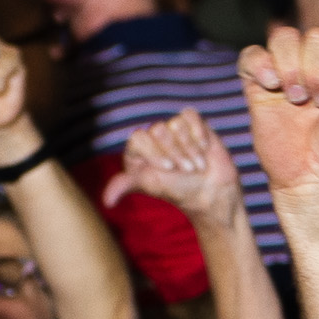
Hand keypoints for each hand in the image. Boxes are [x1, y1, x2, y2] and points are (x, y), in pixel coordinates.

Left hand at [100, 109, 244, 228]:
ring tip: (197, 164)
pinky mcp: (193, 123)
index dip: (155, 153)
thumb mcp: (149, 186)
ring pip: (176, 124)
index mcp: (138, 147)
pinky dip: (198, 132)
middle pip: (158, 130)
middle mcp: (154, 135)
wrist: (211, 193)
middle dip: (176, 153)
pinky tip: (204, 147)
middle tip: (186, 170)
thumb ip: (124, 185)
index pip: (139, 137)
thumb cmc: (178, 190)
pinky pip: (190, 116)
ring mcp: (174, 128)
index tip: (169, 169)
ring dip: (190, 148)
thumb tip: (107, 202)